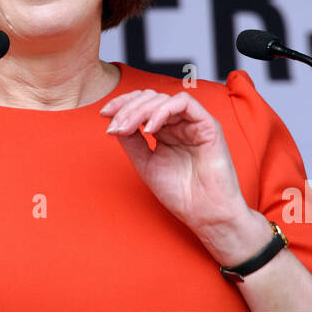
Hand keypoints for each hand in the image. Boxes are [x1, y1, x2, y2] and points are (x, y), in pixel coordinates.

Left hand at [100, 89, 250, 237]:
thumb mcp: (145, 164)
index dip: (122, 104)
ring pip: (163, 98)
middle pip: (149, 98)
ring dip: (140, 110)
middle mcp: (178, 123)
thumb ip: (132, 141)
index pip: (142, 105)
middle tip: (114, 126)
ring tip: (127, 128)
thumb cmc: (180, 193)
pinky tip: (150, 128)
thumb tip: (113, 122)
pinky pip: (184, 103)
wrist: (205, 213)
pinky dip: (163, 111)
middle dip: (127, 108)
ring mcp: (192, 122)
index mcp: (164, 130)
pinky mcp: (208, 124)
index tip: (103, 115)